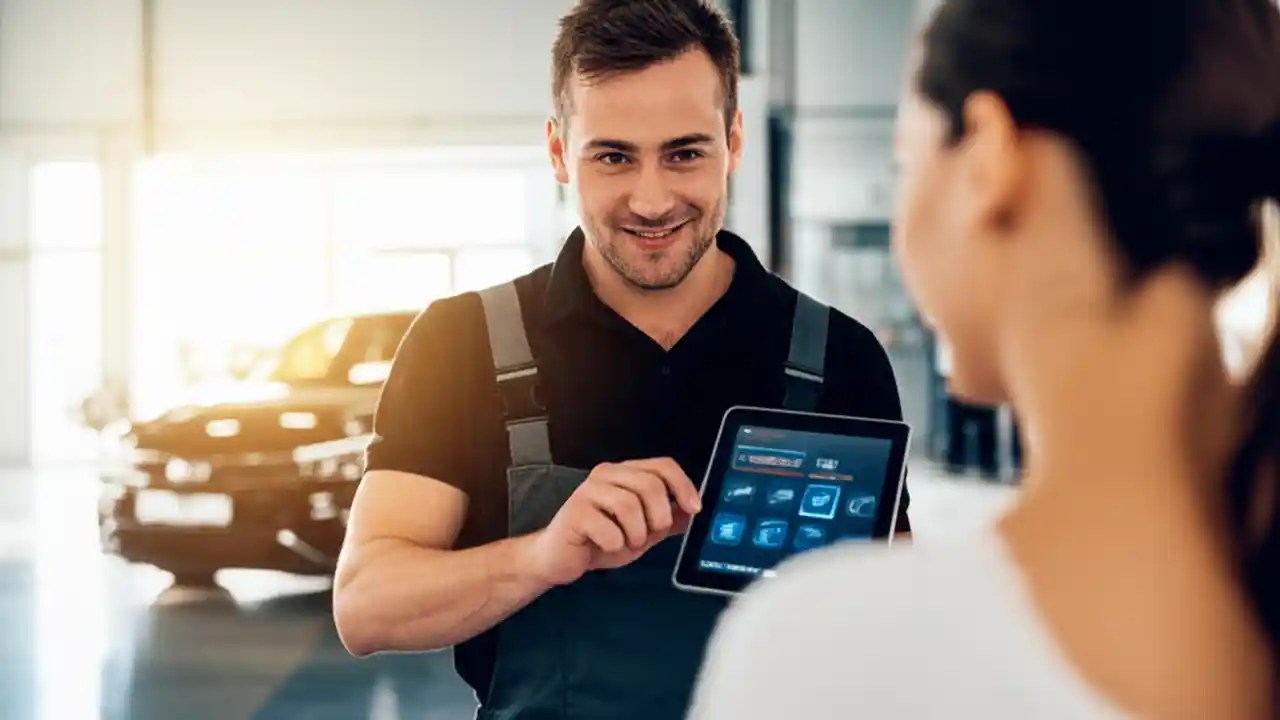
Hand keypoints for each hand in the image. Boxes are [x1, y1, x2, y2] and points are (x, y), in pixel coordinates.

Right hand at [524, 458, 702, 586]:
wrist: (560, 558)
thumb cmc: (599, 540)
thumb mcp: (642, 531)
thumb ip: (667, 520)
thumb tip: (692, 512)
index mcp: (625, 474)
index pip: (663, 466)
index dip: (683, 486)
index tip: (694, 508)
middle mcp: (606, 475)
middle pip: (650, 485)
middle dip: (659, 517)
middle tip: (650, 534)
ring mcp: (588, 491)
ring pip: (630, 506)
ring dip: (636, 534)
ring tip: (626, 542)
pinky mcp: (575, 512)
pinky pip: (610, 530)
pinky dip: (615, 544)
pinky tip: (604, 545)